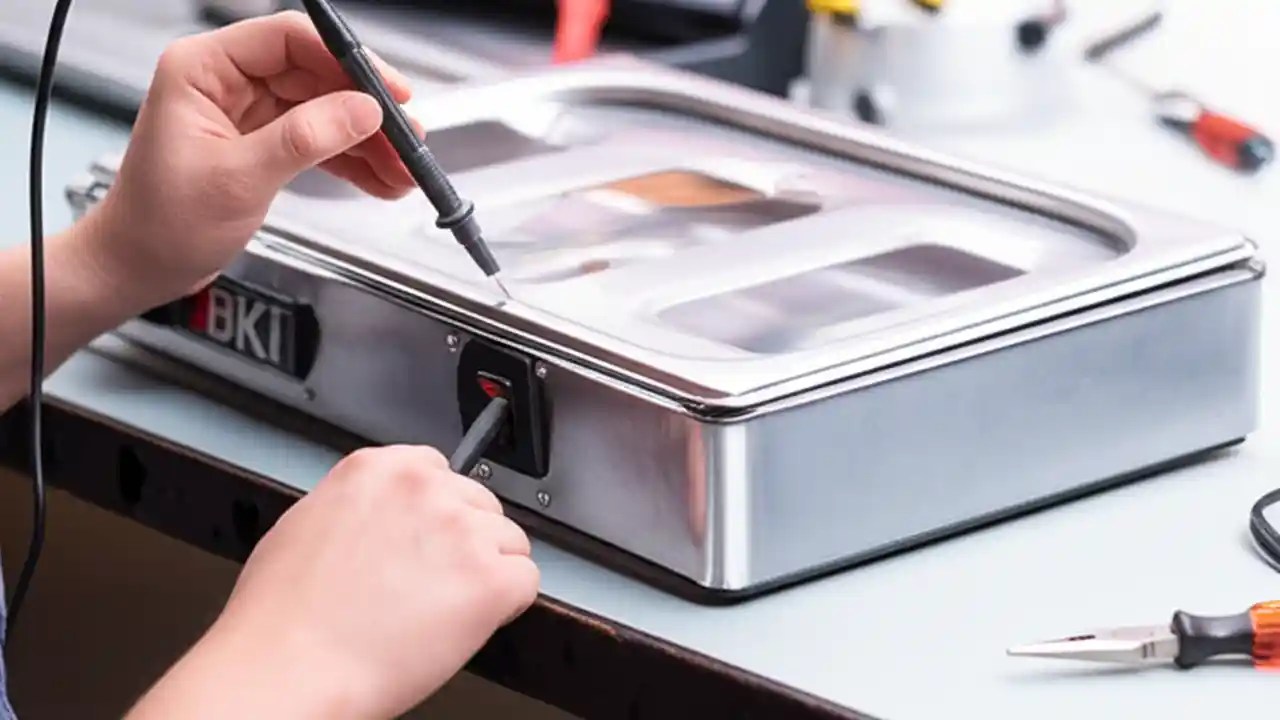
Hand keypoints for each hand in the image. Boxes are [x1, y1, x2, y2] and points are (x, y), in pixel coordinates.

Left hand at [88, 10, 418, 311]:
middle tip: (406, 139)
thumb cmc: (159, 224)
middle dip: (366, 111)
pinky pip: (318, 140)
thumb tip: (362, 111)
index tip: (388, 91)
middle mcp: (225, 82)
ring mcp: (246, 113)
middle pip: (316, 75)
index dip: (346, 61)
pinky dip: (350, 160)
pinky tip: (380, 179)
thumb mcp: (239, 178)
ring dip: (366, 141)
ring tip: (402, 169)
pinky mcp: (261, 143)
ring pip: (324, 110)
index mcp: (204, 69)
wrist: (137, 268)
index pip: (289, 39)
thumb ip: (305, 139)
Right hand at [128, 446, 538, 719]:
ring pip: (509, 542)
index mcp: (378, 468)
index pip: (440, 472)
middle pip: (480, 506)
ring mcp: (461, 531)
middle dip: (463, 545)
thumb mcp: (307, 524)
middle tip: (429, 585)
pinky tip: (468, 622)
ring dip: (485, 574)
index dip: (437, 516)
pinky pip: (527, 582)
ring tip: (439, 609)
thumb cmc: (283, 618)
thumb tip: (383, 517)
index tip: (429, 540)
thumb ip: (360, 507)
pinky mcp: (489, 579)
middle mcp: (425, 489)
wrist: (288, 669)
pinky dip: (505, 607)